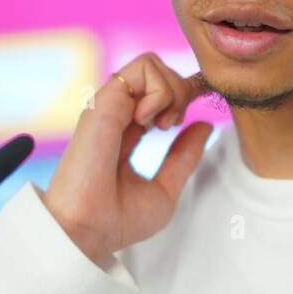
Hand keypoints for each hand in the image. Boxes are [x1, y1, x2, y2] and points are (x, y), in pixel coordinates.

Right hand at [41, 53, 212, 263]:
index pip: (160, 94)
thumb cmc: (118, 219)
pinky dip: (161, 91)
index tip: (204, 104)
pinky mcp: (106, 100)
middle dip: (182, 91)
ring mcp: (110, 105)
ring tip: (163, 125)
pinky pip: (144, 67)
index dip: (187, 91)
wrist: (88, 230)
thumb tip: (204, 125)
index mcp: (128, 130)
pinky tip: (151, 123)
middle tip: (172, 126)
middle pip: (160, 72)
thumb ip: (184, 156)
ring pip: (153, 63)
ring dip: (172, 90)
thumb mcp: (164, 187)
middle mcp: (118, 114)